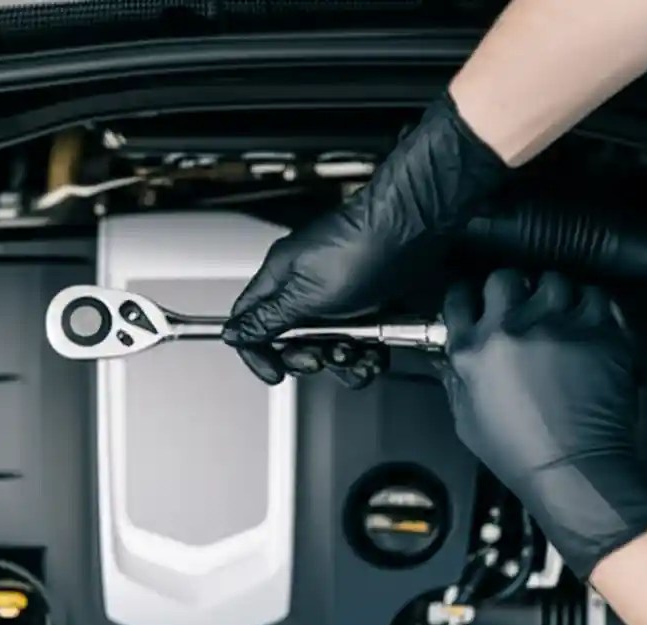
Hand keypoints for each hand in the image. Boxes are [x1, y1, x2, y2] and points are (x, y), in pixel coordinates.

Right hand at [222, 92, 508, 384]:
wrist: (414, 229)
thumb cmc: (360, 247)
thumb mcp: (304, 293)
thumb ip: (267, 319)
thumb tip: (232, 333)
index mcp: (282, 280)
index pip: (250, 323)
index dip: (258, 352)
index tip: (275, 373)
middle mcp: (308, 289)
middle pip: (294, 342)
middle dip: (309, 358)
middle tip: (323, 357)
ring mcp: (341, 299)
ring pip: (330, 347)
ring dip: (345, 362)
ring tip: (359, 356)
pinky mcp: (371, 306)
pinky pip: (362, 344)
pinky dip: (370, 355)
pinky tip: (378, 353)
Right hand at [441, 269, 646, 578]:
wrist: (575, 470)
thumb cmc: (521, 453)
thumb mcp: (466, 420)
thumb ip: (454, 379)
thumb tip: (450, 357)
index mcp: (472, 349)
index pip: (459, 296)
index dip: (468, 297)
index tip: (477, 302)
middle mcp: (512, 328)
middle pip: (505, 277)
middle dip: (512, 288)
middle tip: (521, 306)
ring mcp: (559, 325)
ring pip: (553, 279)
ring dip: (554, 295)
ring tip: (558, 315)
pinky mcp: (600, 331)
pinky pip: (594, 295)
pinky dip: (590, 305)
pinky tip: (585, 324)